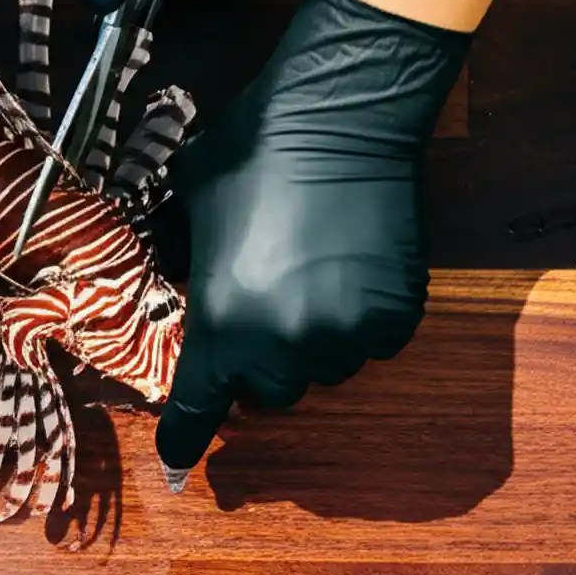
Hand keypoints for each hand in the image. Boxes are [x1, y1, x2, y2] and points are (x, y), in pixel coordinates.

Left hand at [155, 0, 472, 471]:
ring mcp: (346, 336)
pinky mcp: (396, 316)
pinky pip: (372, 343)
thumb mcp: (188, 207)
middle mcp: (284, 347)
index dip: (185, 437)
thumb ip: (181, 261)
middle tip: (262, 311)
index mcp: (223, 326)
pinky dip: (359, 321)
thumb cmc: (251, 153)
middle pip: (269, 391)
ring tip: (311, 280)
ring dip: (313, 341)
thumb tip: (181, 281)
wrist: (340, 116)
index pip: (197, 410)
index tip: (179, 458)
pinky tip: (350, 271)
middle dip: (260, 361)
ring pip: (325, 369)